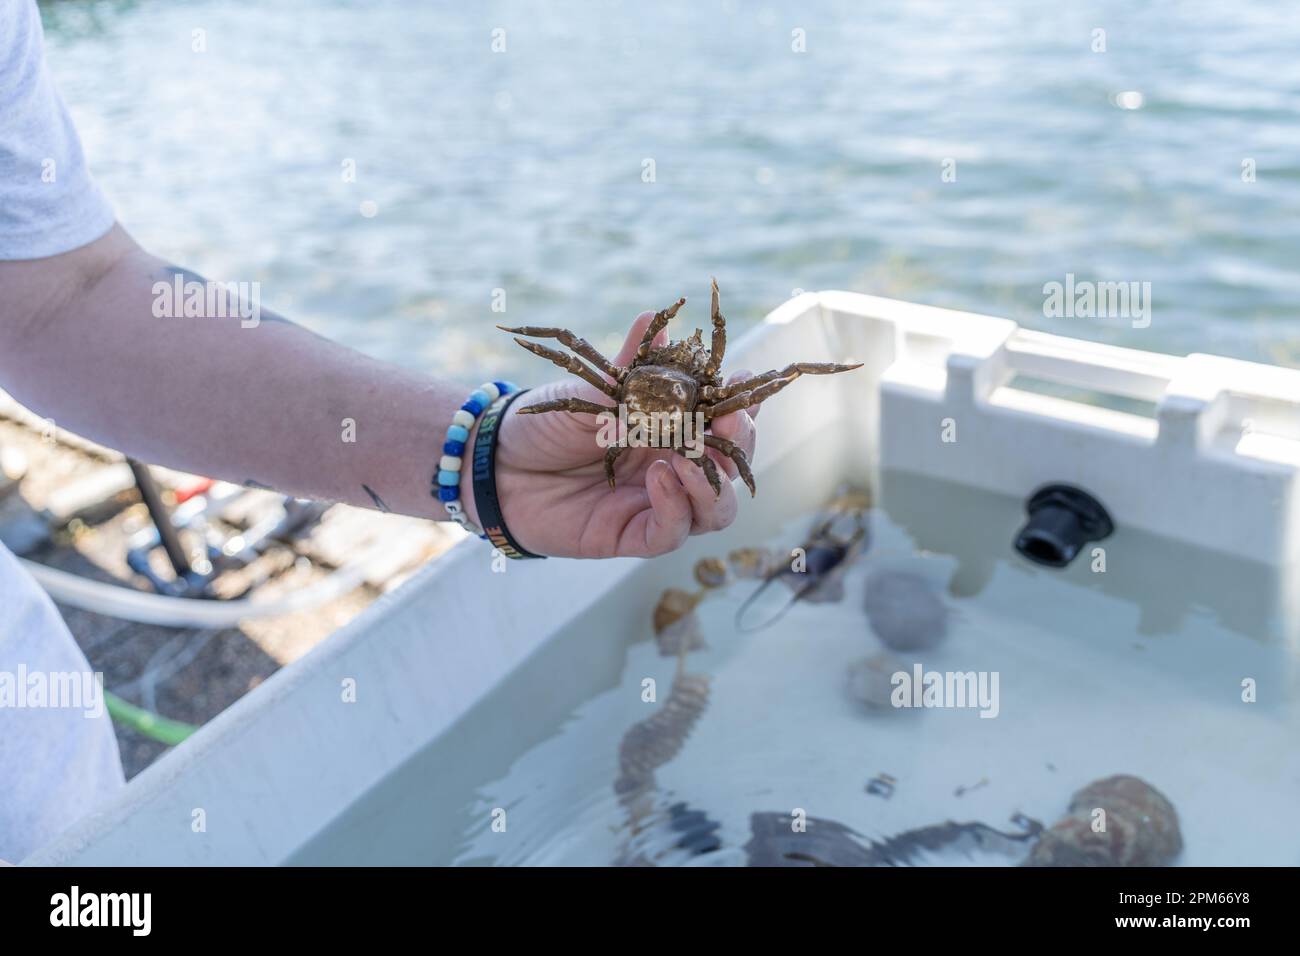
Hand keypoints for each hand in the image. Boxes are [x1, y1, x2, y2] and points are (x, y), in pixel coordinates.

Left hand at [479, 310, 760, 557]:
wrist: (497, 464)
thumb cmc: (545, 424)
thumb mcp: (589, 389)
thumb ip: (627, 366)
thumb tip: (653, 319)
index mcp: (671, 430)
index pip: (725, 423)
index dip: (743, 407)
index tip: (742, 384)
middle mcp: (673, 468)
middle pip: (731, 468)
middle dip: (738, 444)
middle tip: (725, 424)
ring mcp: (656, 504)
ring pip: (715, 510)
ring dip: (712, 483)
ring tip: (685, 457)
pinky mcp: (632, 535)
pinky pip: (672, 532)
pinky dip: (676, 506)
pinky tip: (661, 475)